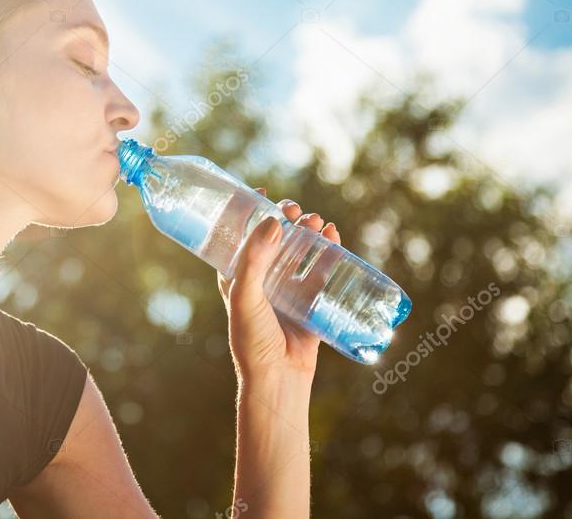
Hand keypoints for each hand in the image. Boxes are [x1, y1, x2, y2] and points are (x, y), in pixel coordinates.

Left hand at [216, 188, 341, 385]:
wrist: (277, 379)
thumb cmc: (251, 339)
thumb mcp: (244, 295)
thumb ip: (255, 260)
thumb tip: (274, 222)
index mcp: (237, 276)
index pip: (241, 236)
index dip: (251, 212)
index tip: (263, 192)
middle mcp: (262, 279)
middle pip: (275, 239)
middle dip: (286, 219)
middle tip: (296, 210)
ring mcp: (287, 289)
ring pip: (300, 251)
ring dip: (309, 232)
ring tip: (318, 222)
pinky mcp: (310, 301)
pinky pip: (322, 270)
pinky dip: (329, 251)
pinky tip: (334, 237)